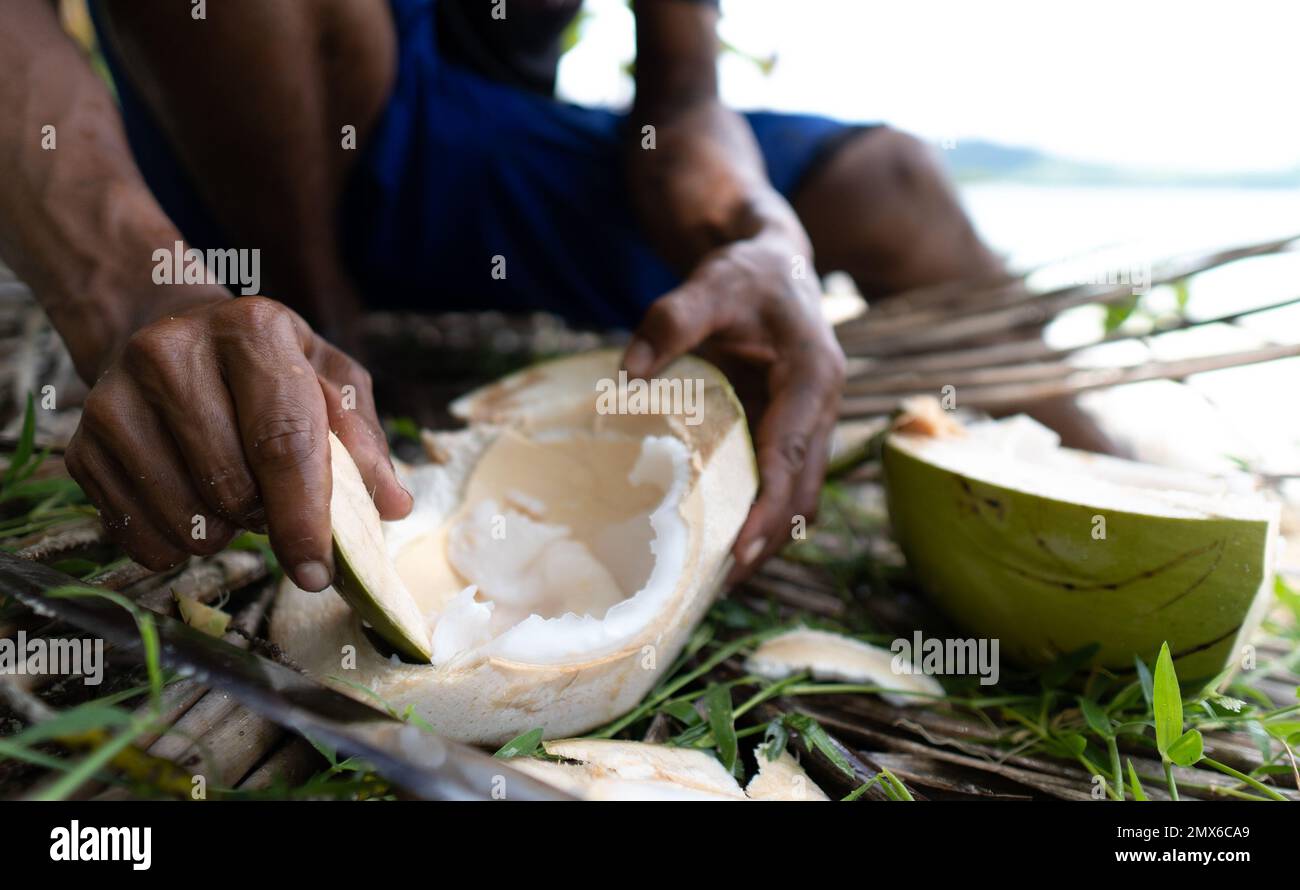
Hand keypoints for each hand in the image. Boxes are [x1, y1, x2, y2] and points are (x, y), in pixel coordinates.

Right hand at [65, 296, 411, 589]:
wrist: (165, 331)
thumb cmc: (266, 367)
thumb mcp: (329, 379)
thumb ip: (363, 440)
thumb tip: (392, 505)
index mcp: (251, 331)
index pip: (282, 441)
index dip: (304, 516)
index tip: (319, 571)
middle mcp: (171, 355)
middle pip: (232, 487)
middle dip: (268, 520)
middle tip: (277, 504)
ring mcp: (115, 400)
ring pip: (185, 519)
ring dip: (225, 533)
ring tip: (235, 495)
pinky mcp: (81, 445)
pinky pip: (137, 535)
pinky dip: (177, 544)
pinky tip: (193, 507)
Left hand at [622, 225, 845, 582]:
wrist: (774, 262)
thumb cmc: (744, 273)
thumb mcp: (708, 283)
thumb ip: (670, 320)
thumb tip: (627, 374)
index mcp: (813, 375)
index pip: (792, 454)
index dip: (769, 509)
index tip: (740, 552)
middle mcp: (824, 405)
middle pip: (804, 489)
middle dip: (769, 539)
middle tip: (722, 583)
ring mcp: (813, 421)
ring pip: (801, 494)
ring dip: (769, 536)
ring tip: (722, 579)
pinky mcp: (795, 428)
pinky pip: (784, 481)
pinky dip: (762, 514)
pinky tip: (726, 542)